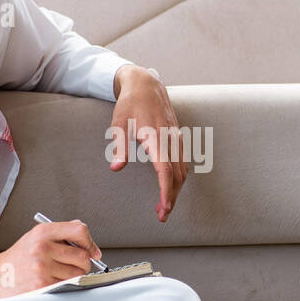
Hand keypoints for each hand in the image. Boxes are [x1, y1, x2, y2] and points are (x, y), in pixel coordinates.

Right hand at [0, 220, 101, 299]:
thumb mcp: (35, 237)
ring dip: (75, 276)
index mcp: (42, 233)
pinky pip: (68, 286)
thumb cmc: (17, 259)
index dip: (90, 242)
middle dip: (84, 263)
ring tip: (61, 275)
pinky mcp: (43, 285)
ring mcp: (42, 268)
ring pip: (78, 273)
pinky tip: (55, 282)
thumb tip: (87, 240)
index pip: (79, 230)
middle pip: (82, 256)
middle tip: (76, 266)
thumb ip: (61, 233)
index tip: (92, 251)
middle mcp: (42, 248)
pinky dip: (67, 286)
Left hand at [109, 65, 186, 221]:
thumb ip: (119, 146)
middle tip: (162, 216)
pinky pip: (183, 162)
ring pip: (182, 170)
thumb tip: (116, 168)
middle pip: (177, 175)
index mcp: (156, 137)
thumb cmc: (130, 104)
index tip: (164, 208)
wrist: (146, 84)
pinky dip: (178, 178)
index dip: (166, 191)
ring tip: (163, 206)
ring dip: (176, 190)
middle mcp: (170, 139)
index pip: (165, 170)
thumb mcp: (118, 123)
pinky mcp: (178, 137)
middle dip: (172, 198)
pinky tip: (170, 187)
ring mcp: (177, 138)